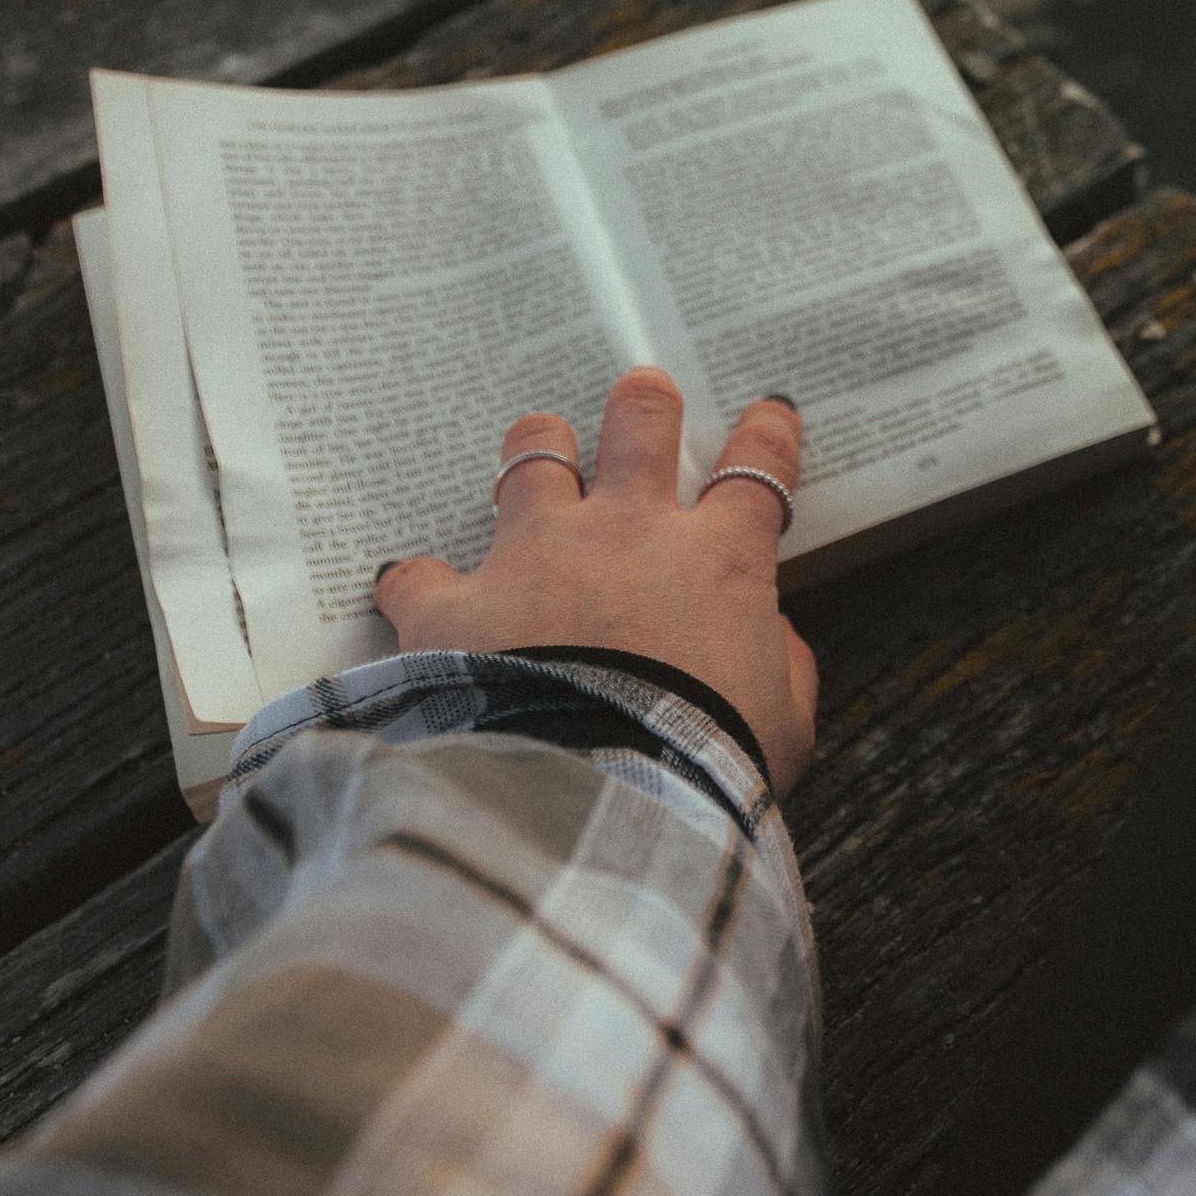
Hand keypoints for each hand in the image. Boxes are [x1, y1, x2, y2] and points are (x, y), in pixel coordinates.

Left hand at [374, 367, 818, 794]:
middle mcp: (626, 534)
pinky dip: (417, 583)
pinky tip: (411, 589)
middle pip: (639, 427)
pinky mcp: (460, 606)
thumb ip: (784, 671)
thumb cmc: (705, 768)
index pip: (756, 472)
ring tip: (535, 445)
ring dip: (536, 448)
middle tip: (643, 395)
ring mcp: (537, 556)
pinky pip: (422, 577)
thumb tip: (774, 642)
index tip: (768, 411)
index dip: (767, 433)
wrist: (598, 800)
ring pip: (533, 458)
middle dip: (644, 404)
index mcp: (717, 562)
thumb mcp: (782, 730)